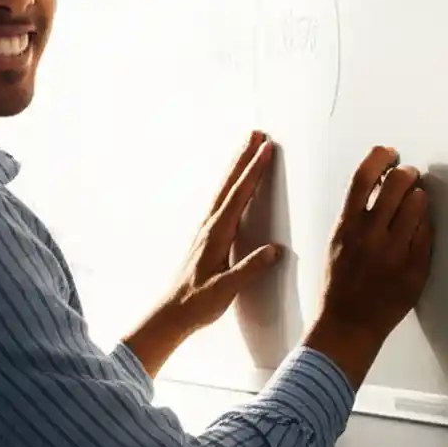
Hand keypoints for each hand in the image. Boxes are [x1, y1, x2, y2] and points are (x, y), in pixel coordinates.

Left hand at [163, 131, 284, 330]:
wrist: (172, 313)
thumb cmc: (197, 303)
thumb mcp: (225, 289)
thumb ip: (249, 269)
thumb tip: (275, 250)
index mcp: (216, 234)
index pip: (239, 196)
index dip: (254, 171)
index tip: (266, 148)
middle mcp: (209, 226)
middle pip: (230, 184)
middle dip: (244, 157)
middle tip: (257, 133)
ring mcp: (206, 229)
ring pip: (224, 190)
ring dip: (237, 167)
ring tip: (248, 146)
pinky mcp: (207, 236)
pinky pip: (222, 201)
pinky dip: (231, 185)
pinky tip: (235, 184)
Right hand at [304, 146, 434, 387]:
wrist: (348, 324)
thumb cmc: (340, 283)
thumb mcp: (337, 242)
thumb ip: (356, 215)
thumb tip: (378, 184)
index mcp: (346, 227)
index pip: (363, 177)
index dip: (379, 157)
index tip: (389, 153)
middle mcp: (371, 236)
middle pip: (397, 183)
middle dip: (407, 173)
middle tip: (409, 175)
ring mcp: (395, 252)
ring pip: (418, 203)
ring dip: (419, 197)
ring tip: (415, 204)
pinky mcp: (415, 268)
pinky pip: (428, 232)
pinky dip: (424, 225)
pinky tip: (417, 230)